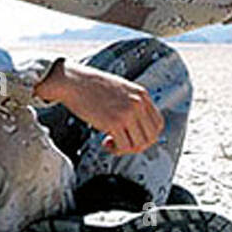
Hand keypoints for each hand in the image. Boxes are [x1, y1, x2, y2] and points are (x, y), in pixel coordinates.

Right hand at [34, 60, 163, 155]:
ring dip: (126, 149)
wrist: (73, 81)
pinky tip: (105, 142)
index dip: (147, 136)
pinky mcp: (114, 122)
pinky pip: (124, 146)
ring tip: (111, 142)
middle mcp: (138, 103)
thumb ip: (133, 104)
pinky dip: (115, 149)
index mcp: (141, 94)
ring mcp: (127, 112)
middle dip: (137, 145)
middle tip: (122, 144)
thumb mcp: (121, 90)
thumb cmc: (91, 86)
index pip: (158, 124)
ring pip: (139, 144)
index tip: (133, 137)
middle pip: (151, 137)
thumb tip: (138, 128)